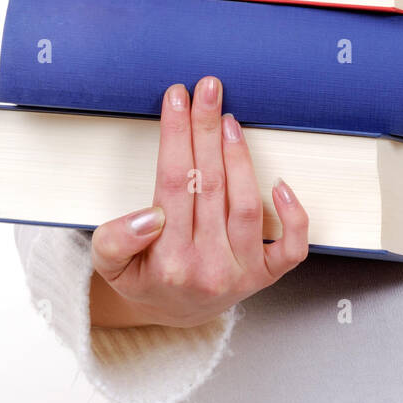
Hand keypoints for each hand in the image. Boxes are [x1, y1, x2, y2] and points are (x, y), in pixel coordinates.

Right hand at [90, 76, 309, 327]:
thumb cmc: (144, 278)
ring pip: (247, 205)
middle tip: (208, 88)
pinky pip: (291, 247)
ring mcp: (242, 273)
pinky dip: (293, 215)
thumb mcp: (109, 267)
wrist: (176, 314)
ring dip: (240, 156)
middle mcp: (208, 268)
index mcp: (167, 262)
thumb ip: (116, 240)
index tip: (177, 97)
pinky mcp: (267, 275)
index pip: (173, 183)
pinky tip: (280, 181)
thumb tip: (149, 216)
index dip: (176, 135)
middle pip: (209, 185)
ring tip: (228, 119)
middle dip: (207, 129)